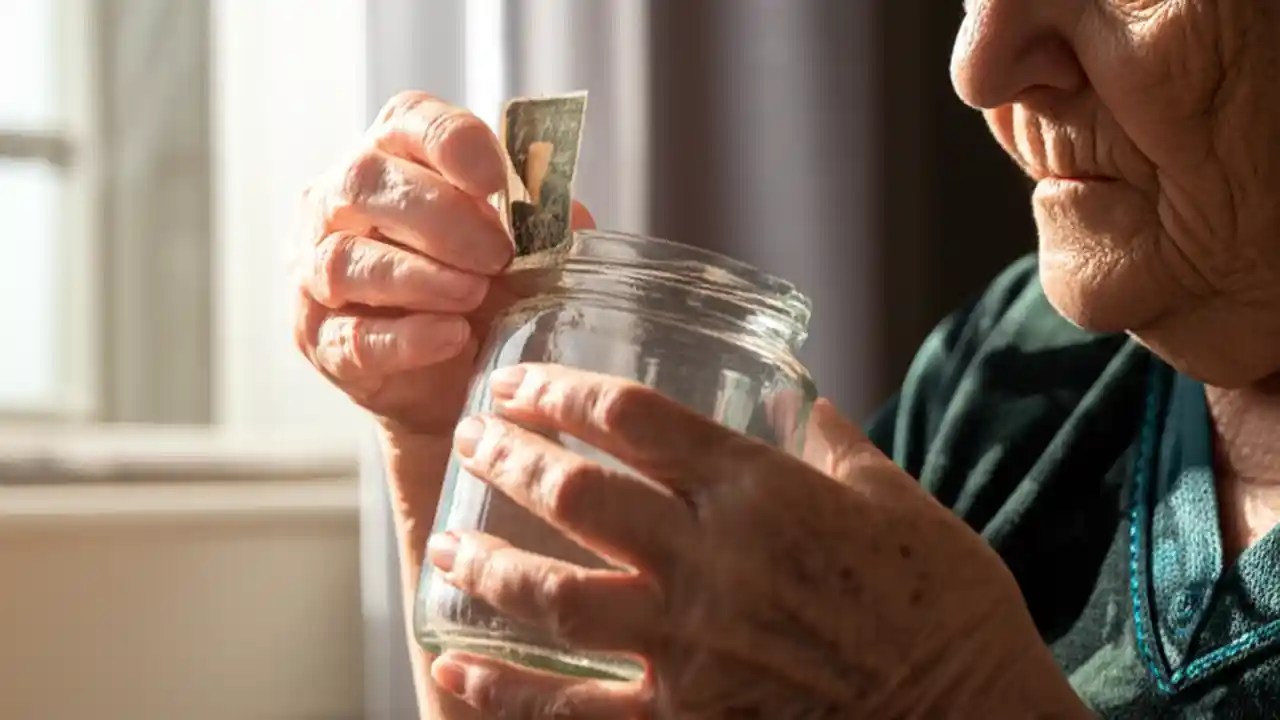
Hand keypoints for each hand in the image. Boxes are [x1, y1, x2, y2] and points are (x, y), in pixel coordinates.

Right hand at [291, 91, 593, 437]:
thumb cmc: (480, 287)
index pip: (409, 120)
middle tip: (496, 255)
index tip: (497, 181)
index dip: (452, 143)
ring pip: (347, 260)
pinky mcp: (320, 339)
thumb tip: (569, 216)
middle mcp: (337, 202)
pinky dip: (407, 338)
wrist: (452, 376)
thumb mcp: (521, 247)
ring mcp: (316, 271)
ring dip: (419, 277)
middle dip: (439, 217)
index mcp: (392, 156)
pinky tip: (451, 336)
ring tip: (474, 295)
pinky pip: (353, 336)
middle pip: (366, 182)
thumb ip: (543, 224)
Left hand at [424, 364, 1085, 718]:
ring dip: (485, 564)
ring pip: (555, 595)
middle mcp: (712, 561)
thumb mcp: (896, 495)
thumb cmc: (944, 600)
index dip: (560, 392)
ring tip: (441, 545)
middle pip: (576, 494)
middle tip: (469, 440)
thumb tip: (792, 388)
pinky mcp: (686, 718)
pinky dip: (505, 691)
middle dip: (506, 459)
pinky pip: (574, 709)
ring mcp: (691, 645)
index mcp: (761, 492)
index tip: (518, 382)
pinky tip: (453, 667)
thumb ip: (828, 438)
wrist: (970, 716)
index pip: (631, 420)